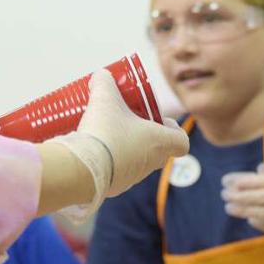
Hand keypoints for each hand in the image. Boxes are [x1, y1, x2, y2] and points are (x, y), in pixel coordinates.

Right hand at [48, 70, 188, 221]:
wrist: (81, 169)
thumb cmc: (104, 131)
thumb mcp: (104, 99)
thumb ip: (105, 83)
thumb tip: (102, 75)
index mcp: (159, 142)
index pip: (182, 142)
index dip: (175, 130)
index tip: (160, 120)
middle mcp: (151, 163)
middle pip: (160, 151)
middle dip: (148, 138)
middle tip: (131, 125)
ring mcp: (133, 178)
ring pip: (138, 163)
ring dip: (128, 150)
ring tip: (107, 135)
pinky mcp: (114, 188)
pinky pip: (117, 173)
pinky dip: (110, 163)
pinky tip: (94, 151)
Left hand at [221, 165, 263, 240]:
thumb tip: (259, 169)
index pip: (261, 181)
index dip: (242, 181)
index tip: (227, 180)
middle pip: (258, 197)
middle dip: (238, 195)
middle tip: (224, 193)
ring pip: (260, 213)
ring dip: (242, 210)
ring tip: (228, 206)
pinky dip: (257, 221)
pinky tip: (248, 217)